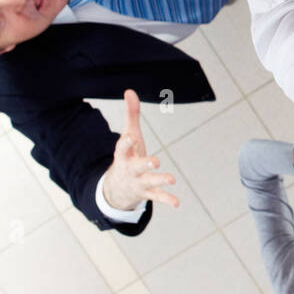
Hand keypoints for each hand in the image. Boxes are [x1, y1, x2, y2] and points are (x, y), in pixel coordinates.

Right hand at [101, 90, 178, 211]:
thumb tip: (129, 91)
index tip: (131, 137)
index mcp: (124, 154)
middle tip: (155, 161)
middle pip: (136, 166)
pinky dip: (166, 199)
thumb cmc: (127, 156)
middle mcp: (130, 169)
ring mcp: (138, 182)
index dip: (126, 142)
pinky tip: (177, 202)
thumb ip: (131, 115)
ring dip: (159, 180)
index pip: (122, 147)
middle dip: (145, 164)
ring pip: (148, 182)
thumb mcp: (128, 137)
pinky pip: (157, 197)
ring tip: (171, 178)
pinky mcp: (147, 193)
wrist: (117, 188)